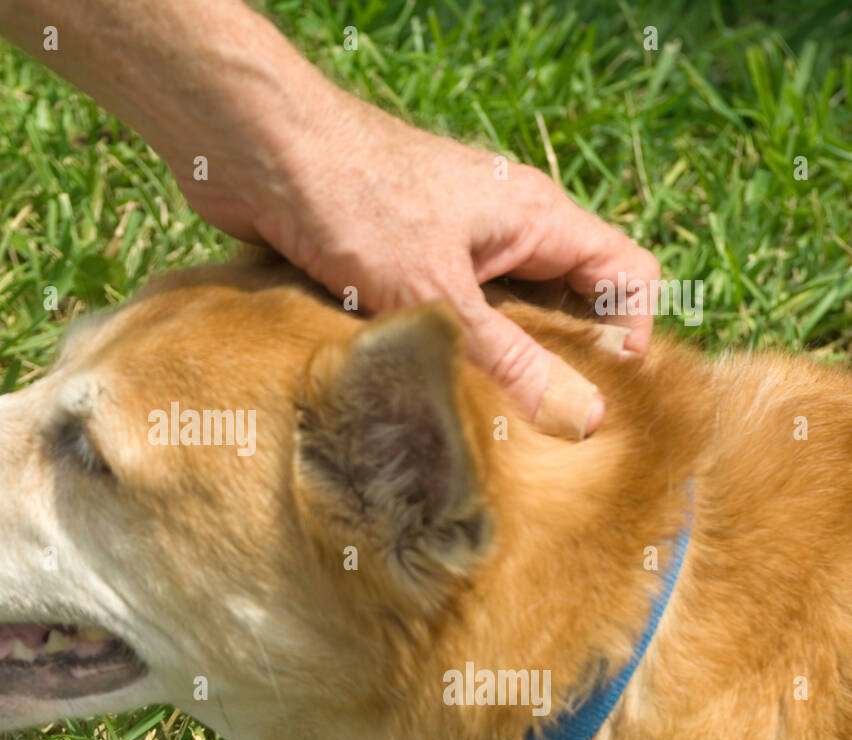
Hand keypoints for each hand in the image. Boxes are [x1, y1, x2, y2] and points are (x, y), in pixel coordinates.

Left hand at [173, 89, 660, 438]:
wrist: (257, 153)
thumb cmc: (353, 200)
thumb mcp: (437, 291)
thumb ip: (507, 356)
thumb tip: (582, 416)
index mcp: (537, 219)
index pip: (626, 274)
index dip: (630, 336)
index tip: (602, 398)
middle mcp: (502, 232)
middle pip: (563, 306)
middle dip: (558, 368)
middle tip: (540, 436)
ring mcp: (449, 248)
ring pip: (497, 319)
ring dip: (492, 369)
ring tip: (479, 429)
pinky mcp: (396, 267)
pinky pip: (442, 320)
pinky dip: (441, 357)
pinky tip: (421, 399)